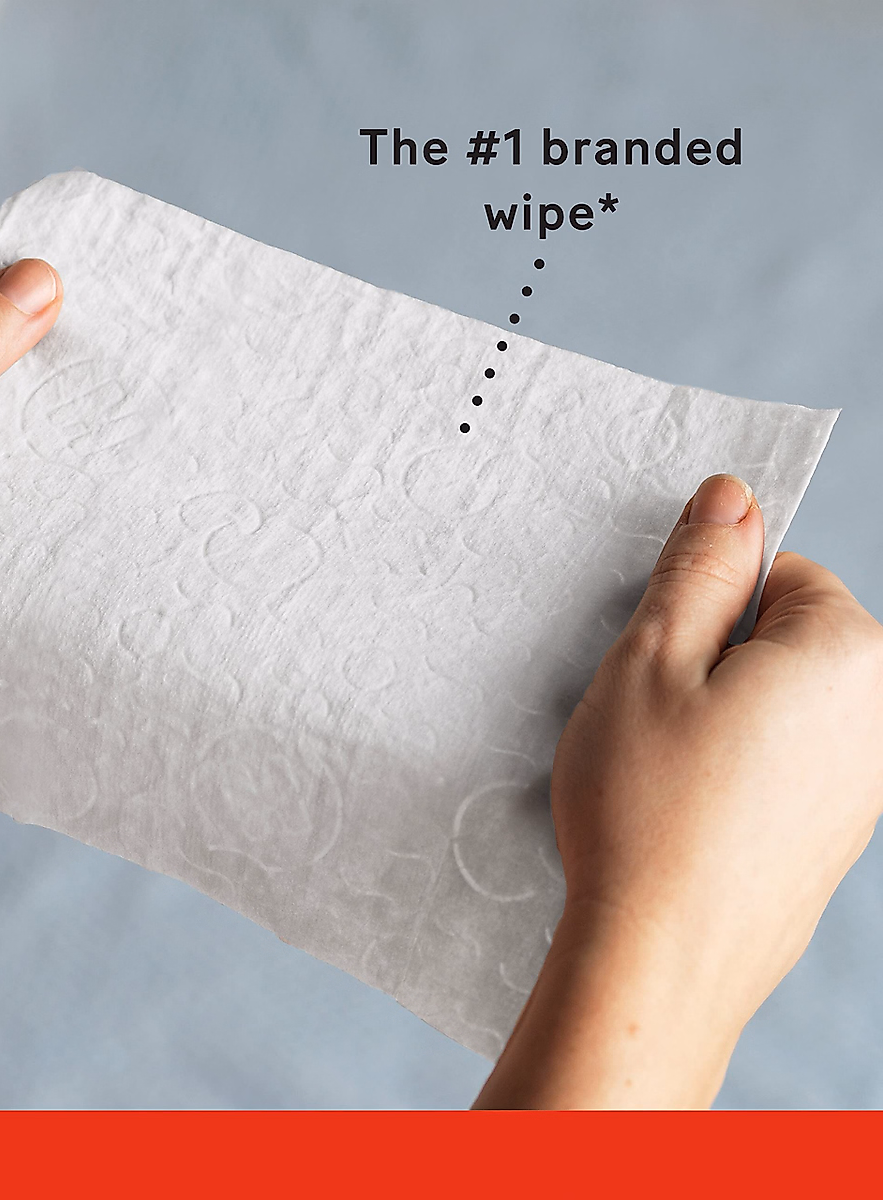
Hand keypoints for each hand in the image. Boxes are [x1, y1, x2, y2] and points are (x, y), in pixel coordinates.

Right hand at [476, 473, 882, 1108]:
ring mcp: (863, 787)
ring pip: (777, 704)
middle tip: (651, 716)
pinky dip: (731, 770)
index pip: (781, 573)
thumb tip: (733, 495)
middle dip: (713, 659)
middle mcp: (878, 719)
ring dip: (717, 716)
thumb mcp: (651, 658)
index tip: (659, 658)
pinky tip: (683, 812)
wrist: (660, 961)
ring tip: (661, 769)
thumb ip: (699, 568)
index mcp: (848, 655)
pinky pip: (781, 764)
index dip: (705, 606)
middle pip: (784, 639)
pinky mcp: (834, 839)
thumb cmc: (647, 806)